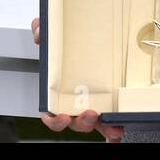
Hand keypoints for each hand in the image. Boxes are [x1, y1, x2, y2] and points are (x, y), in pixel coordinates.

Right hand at [32, 17, 124, 141]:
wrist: (91, 41)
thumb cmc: (70, 49)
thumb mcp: (55, 38)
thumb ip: (43, 32)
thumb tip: (39, 31)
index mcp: (61, 94)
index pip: (53, 115)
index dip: (54, 120)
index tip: (61, 116)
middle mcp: (77, 105)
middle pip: (76, 122)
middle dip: (82, 122)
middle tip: (89, 114)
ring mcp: (95, 106)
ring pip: (96, 124)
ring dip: (102, 126)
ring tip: (109, 121)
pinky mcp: (111, 105)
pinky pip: (113, 121)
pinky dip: (115, 128)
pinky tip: (120, 125)